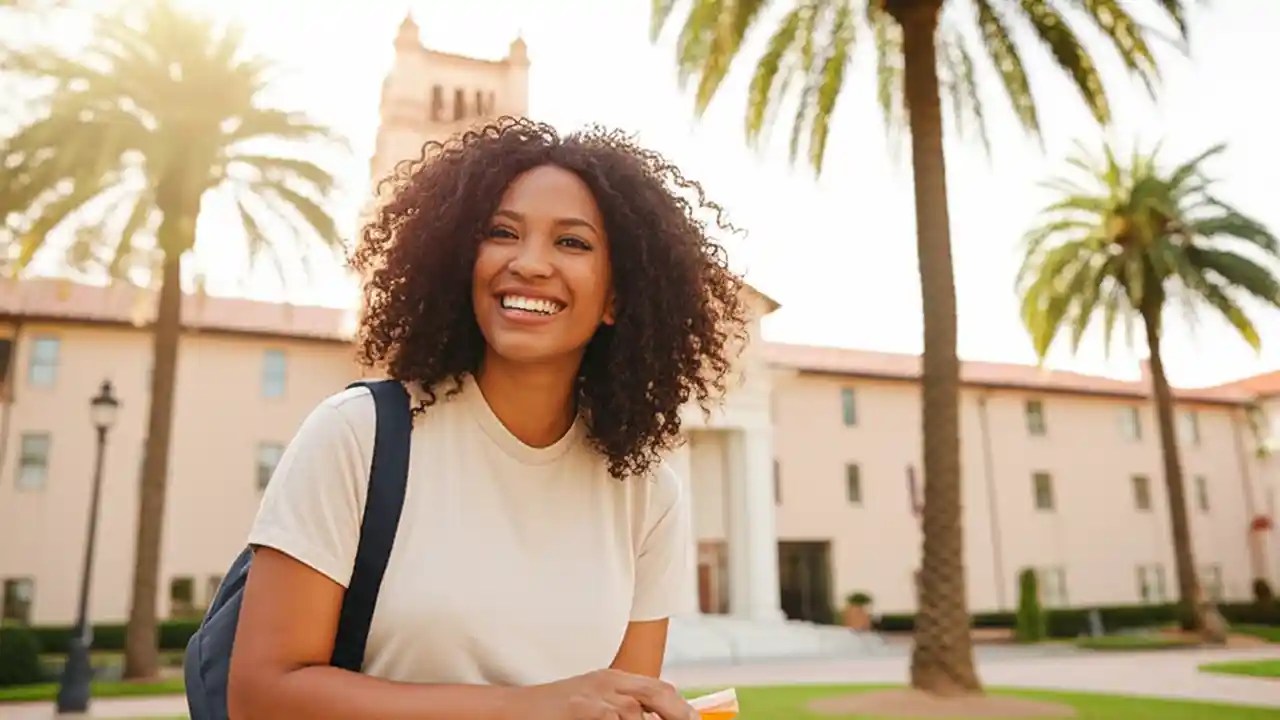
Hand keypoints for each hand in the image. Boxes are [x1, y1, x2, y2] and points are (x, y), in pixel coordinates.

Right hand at [510, 668, 697, 719]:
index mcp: (613, 679)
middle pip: (657, 693)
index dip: (682, 708)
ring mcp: (593, 695)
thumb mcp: (591, 703)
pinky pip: (614, 719)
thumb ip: (621, 709)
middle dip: (679, 713)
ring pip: (635, 713)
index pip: (659, 689)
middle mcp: (607, 682)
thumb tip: (653, 717)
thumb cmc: (553, 713)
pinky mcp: (581, 709)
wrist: (513, 710)